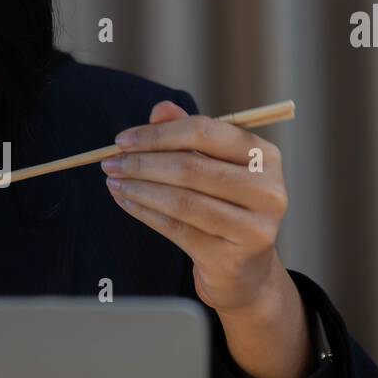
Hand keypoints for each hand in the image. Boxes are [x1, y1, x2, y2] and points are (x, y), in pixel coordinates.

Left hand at [104, 100, 311, 377]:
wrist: (243, 268)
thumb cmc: (225, 205)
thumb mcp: (211, 164)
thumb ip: (187, 134)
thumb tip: (160, 109)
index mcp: (264, 156)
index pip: (205, 132)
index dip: (158, 134)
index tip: (122, 140)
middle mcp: (267, 189)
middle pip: (191, 168)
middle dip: (142, 163)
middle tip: (110, 163)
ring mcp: (254, 226)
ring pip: (183, 201)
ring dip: (139, 189)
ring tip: (114, 183)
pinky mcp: (231, 256)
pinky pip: (177, 229)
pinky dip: (145, 213)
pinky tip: (126, 203)